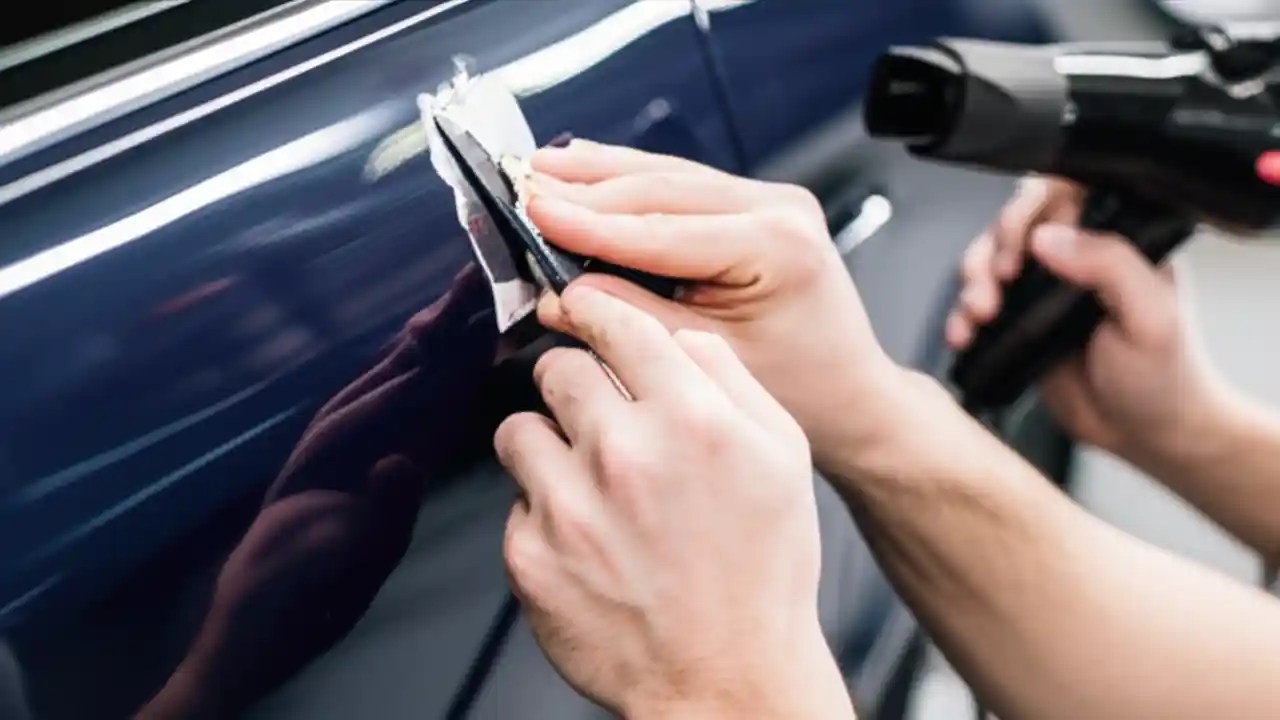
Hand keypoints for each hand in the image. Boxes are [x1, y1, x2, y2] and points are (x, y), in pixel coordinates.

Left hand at [495, 285, 854, 718]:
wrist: (728, 680)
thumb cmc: (762, 572)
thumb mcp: (784, 459)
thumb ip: (730, 380)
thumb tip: (678, 337)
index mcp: (692, 419)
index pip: (617, 323)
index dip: (596, 311)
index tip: (586, 314)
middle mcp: (624, 454)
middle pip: (557, 368)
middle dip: (573, 383)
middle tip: (597, 417)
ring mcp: (569, 506)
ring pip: (518, 427)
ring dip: (546, 443)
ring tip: (586, 480)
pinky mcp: (530, 556)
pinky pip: (515, 501)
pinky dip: (542, 511)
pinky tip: (587, 538)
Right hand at [525, 140, 913, 470]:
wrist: (851, 394)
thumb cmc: (797, 389)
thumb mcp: (703, 358)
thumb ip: (630, 318)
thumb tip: (559, 293)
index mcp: (776, 244)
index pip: (660, 229)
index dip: (588, 221)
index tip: (531, 210)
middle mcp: (779, 209)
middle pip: (661, 189)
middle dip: (586, 187)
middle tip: (522, 184)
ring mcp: (773, 200)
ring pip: (668, 177)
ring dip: (601, 173)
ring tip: (542, 168)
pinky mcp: (760, 207)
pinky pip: (683, 187)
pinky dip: (631, 183)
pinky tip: (588, 173)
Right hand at [947, 176, 1228, 462]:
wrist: (1145, 437)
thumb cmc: (1164, 379)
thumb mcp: (1149, 317)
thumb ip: (1109, 265)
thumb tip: (1049, 237)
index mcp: (1116, 239)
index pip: (1064, 193)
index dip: (1030, 211)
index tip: (1023, 248)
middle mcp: (1077, 256)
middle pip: (1014, 224)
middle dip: (993, 252)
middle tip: (997, 284)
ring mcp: (1044, 289)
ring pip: (988, 260)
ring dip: (972, 284)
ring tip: (979, 316)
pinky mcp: (1020, 322)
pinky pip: (977, 304)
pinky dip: (962, 316)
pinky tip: (964, 334)